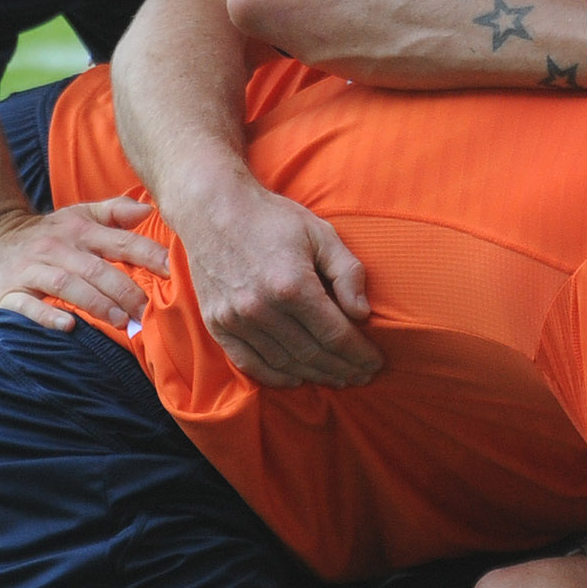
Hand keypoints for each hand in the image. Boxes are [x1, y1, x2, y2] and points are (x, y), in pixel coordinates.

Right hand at [0, 195, 173, 331]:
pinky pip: (27, 305)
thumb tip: (148, 210)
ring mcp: (30, 270)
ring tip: (120, 322)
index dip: (148, 255)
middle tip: (148, 312)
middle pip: (95, 268)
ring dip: (95, 303)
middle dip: (125, 290)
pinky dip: (47, 316)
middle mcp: (57, 248)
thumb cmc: (44, 235)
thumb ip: (113, 213)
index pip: (120, 242)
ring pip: (66, 285)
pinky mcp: (6, 293)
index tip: (174, 272)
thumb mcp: (76, 216)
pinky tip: (68, 326)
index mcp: (78, 231)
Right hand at [175, 176, 382, 388]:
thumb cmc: (272, 219)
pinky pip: (249, 363)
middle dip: (342, 369)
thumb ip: (347, 272)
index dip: (359, 354)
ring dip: (314, 375)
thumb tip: (362, 314)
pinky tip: (296, 378)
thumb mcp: (321, 233)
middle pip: (312, 354)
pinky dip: (275, 377)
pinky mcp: (216, 324)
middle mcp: (262, 308)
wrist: (212, 209)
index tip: (375, 363)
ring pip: (284, 363)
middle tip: (361, 376)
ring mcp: (235, 319)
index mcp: (293, 285)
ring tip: (336, 378)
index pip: (336, 335)